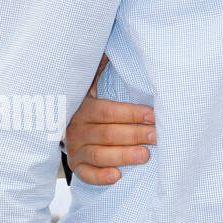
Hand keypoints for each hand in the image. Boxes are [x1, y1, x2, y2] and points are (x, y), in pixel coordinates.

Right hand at [64, 54, 155, 185]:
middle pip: (108, 133)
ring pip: (99, 154)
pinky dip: (100, 176)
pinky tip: (117, 176)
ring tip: (145, 156)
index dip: (132, 114)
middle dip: (134, 134)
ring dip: (123, 155)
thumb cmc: (95, 101)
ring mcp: (76, 148)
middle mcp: (77, 128)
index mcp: (84, 107)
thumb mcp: (93, 82)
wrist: (66, 122)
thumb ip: (102, 67)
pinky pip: (87, 174)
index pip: (109, 111)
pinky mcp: (77, 165)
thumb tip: (110, 46)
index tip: (154, 116)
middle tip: (157, 137)